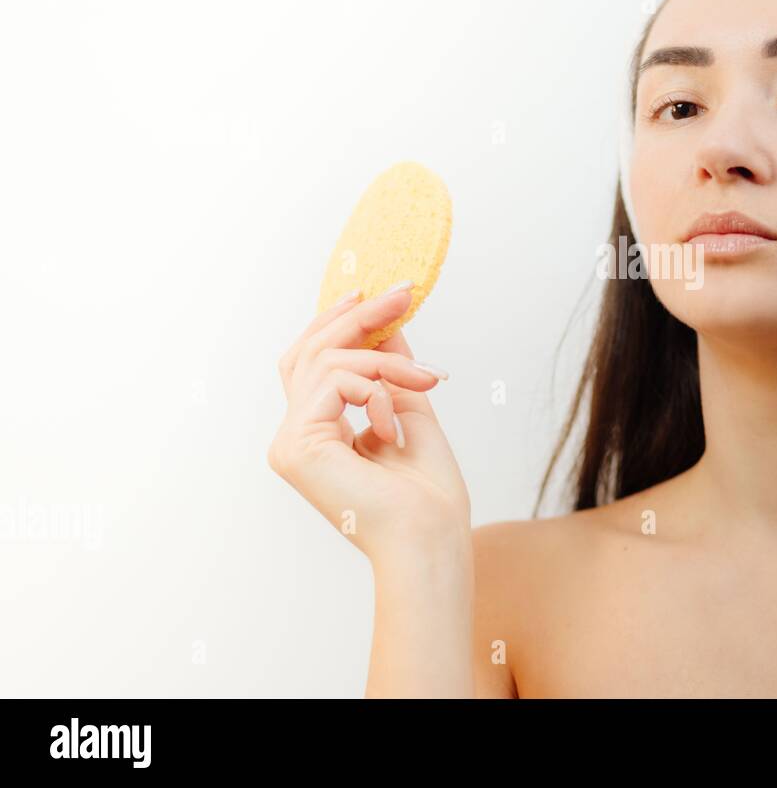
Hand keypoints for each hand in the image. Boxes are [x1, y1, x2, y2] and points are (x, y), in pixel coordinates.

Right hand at [267, 284, 469, 561]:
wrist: (430, 539)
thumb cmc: (427, 495)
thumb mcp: (410, 412)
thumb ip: (391, 370)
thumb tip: (387, 323)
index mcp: (319, 435)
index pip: (312, 364)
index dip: (338, 323)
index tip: (376, 293)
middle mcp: (295, 438)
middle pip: (309, 352)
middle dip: (357, 318)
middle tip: (401, 293)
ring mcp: (290, 443)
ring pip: (326, 361)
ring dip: (386, 362)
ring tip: (427, 381)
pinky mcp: (296, 446)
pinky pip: (333, 382)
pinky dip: (375, 389)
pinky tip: (394, 425)